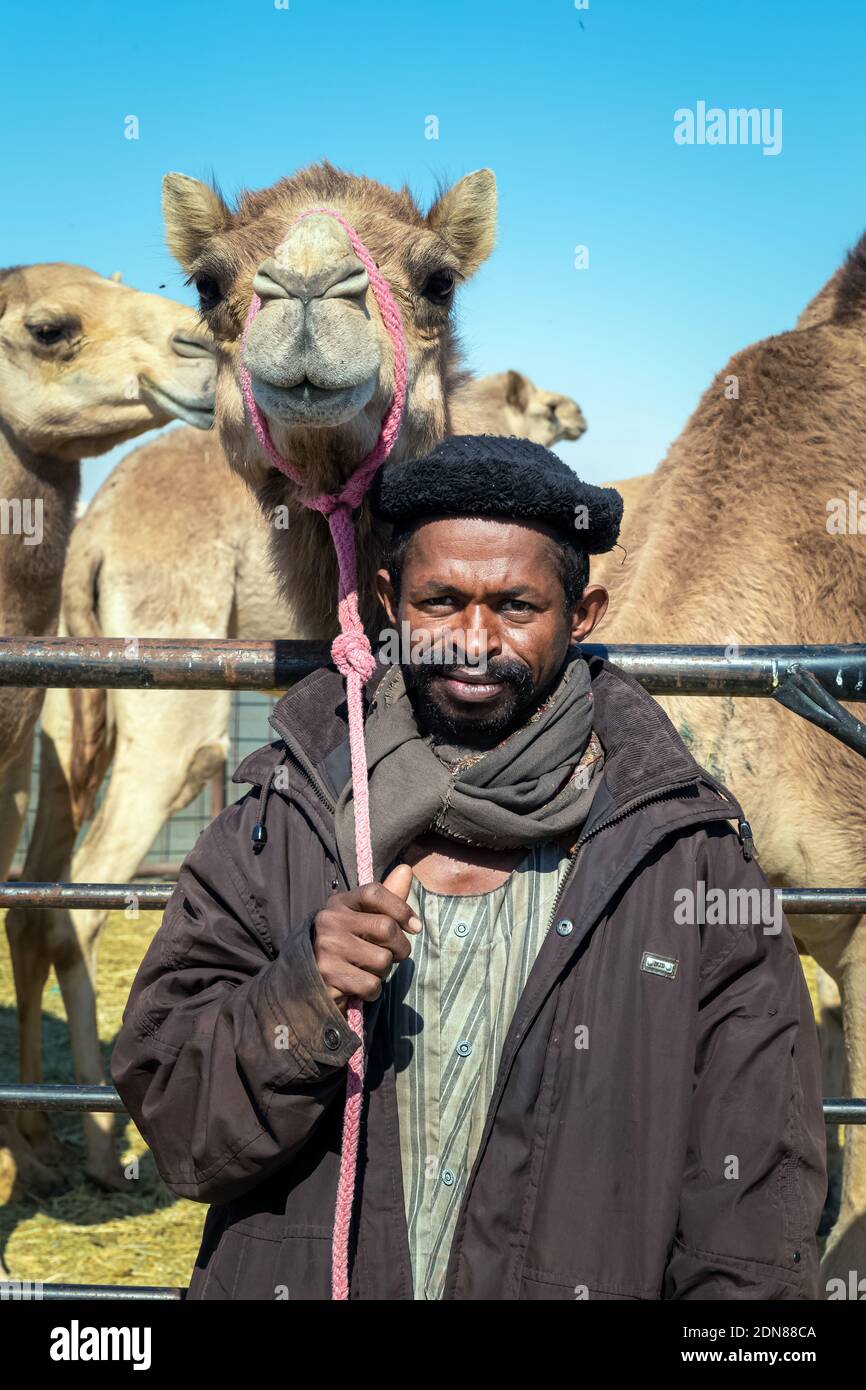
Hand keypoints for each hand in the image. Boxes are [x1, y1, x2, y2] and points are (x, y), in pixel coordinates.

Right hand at [313, 863, 419, 1013]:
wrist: (307, 981)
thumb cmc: (346, 945)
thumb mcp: (362, 918)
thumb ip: (386, 898)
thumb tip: (406, 869)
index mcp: (339, 903)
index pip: (375, 892)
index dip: (401, 909)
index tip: (415, 927)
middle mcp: (329, 921)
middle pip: (386, 928)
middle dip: (400, 947)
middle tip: (392, 955)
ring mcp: (326, 948)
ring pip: (382, 960)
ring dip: (384, 971)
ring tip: (368, 969)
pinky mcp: (328, 976)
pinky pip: (371, 984)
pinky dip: (373, 990)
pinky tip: (359, 986)